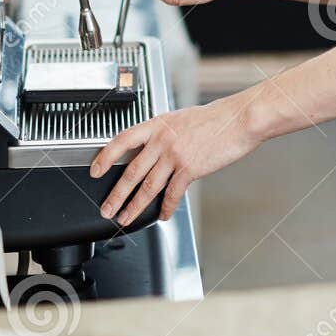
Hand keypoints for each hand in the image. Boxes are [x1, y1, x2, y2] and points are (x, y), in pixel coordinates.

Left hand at [90, 96, 259, 223]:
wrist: (240, 119)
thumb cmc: (218, 117)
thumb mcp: (183, 118)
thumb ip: (166, 133)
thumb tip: (155, 149)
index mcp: (158, 124)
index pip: (122, 140)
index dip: (106, 156)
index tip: (95, 169)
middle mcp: (163, 139)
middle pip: (131, 171)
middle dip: (116, 194)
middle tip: (107, 208)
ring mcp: (175, 154)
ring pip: (148, 186)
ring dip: (134, 206)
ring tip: (125, 218)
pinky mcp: (190, 168)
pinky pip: (172, 193)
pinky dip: (165, 207)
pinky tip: (161, 215)